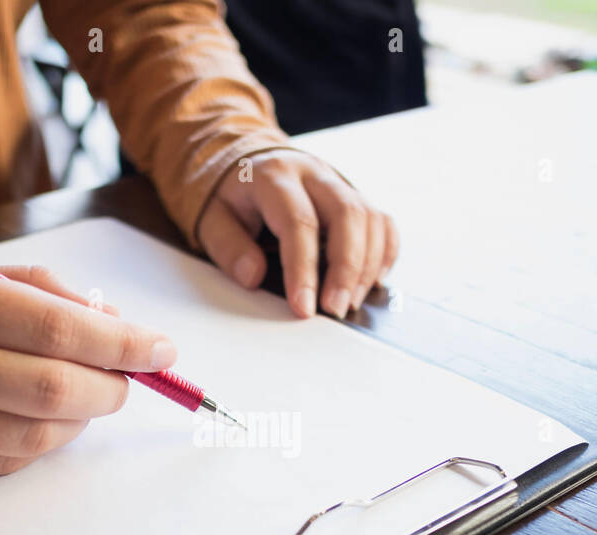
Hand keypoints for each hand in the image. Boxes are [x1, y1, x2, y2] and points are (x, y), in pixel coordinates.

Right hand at [0, 257, 175, 474]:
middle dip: (111, 388)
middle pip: (49, 388)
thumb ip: (22, 287)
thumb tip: (108, 320)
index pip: (51, 323)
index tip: (160, 348)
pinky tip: (46, 424)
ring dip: (80, 421)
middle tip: (130, 379)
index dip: (120, 342)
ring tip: (89, 397)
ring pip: (30, 434)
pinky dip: (39, 445)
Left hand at [196, 149, 398, 318]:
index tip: (304, 308)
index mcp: (274, 176)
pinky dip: (384, 254)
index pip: (298, 222)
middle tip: (337, 309)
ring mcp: (339, 183)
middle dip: (347, 268)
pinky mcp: (355, 197)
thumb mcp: (212, 219)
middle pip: (347, 214)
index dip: (303, 269)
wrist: (247, 164)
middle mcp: (314, 173)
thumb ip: (228, 248)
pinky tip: (372, 282)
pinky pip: (382, 222)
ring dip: (367, 266)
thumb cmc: (232, 198)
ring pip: (370, 218)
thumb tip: (253, 276)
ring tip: (350, 302)